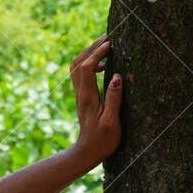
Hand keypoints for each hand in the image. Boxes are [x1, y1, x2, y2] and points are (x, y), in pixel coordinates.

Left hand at [70, 34, 122, 168]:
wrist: (87, 153)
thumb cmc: (102, 141)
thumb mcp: (111, 122)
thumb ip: (113, 99)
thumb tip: (116, 76)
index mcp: (87, 98)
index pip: (86, 67)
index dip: (97, 53)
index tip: (111, 44)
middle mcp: (80, 94)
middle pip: (78, 62)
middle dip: (92, 47)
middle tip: (109, 38)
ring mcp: (80, 95)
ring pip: (77, 67)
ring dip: (89, 53)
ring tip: (107, 47)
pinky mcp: (83, 97)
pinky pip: (81, 74)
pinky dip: (90, 63)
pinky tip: (105, 66)